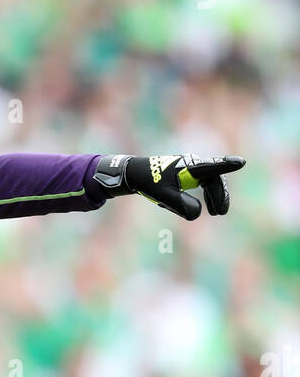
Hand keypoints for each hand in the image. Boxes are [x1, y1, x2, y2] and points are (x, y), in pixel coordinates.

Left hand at [92, 153, 245, 219]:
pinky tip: (208, 208)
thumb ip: (181, 205)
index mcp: (189, 167)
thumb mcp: (164, 197)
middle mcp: (193, 165)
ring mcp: (191, 168)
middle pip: (214, 178)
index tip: (241, 162)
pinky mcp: (187, 173)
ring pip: (210, 181)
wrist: (136, 174)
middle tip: (220, 213)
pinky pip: (203, 183)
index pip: (212, 167)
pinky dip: (208, 195)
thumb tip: (197, 214)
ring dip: (215, 196)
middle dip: (219, 195)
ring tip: (217, 212)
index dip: (226, 166)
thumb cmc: (149, 183)